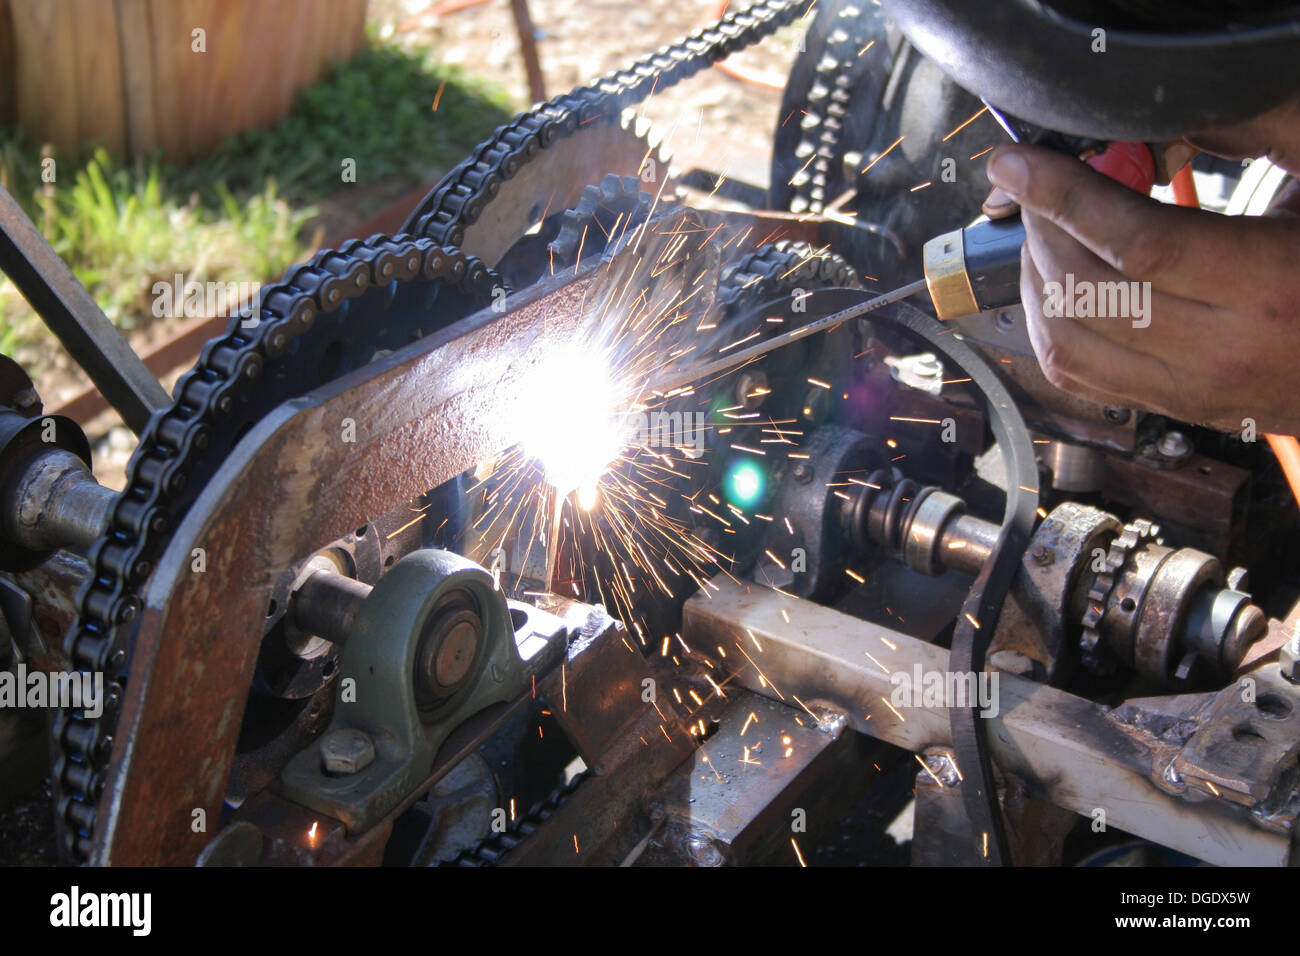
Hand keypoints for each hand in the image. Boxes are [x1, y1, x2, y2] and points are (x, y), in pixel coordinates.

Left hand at [983, 141, 1299, 435]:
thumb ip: (1258, 132)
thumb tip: (1162, 117)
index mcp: (1270, 285)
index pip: (1135, 242)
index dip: (1065, 196)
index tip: (1021, 163)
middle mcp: (1222, 350)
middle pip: (1086, 290)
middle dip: (1043, 227)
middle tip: (1041, 188)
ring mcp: (1189, 388)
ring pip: (1066, 339)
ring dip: (1035, 276)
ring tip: (1048, 231)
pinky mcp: (1169, 405)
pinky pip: (1074, 375)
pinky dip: (1045, 324)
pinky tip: (1056, 284)